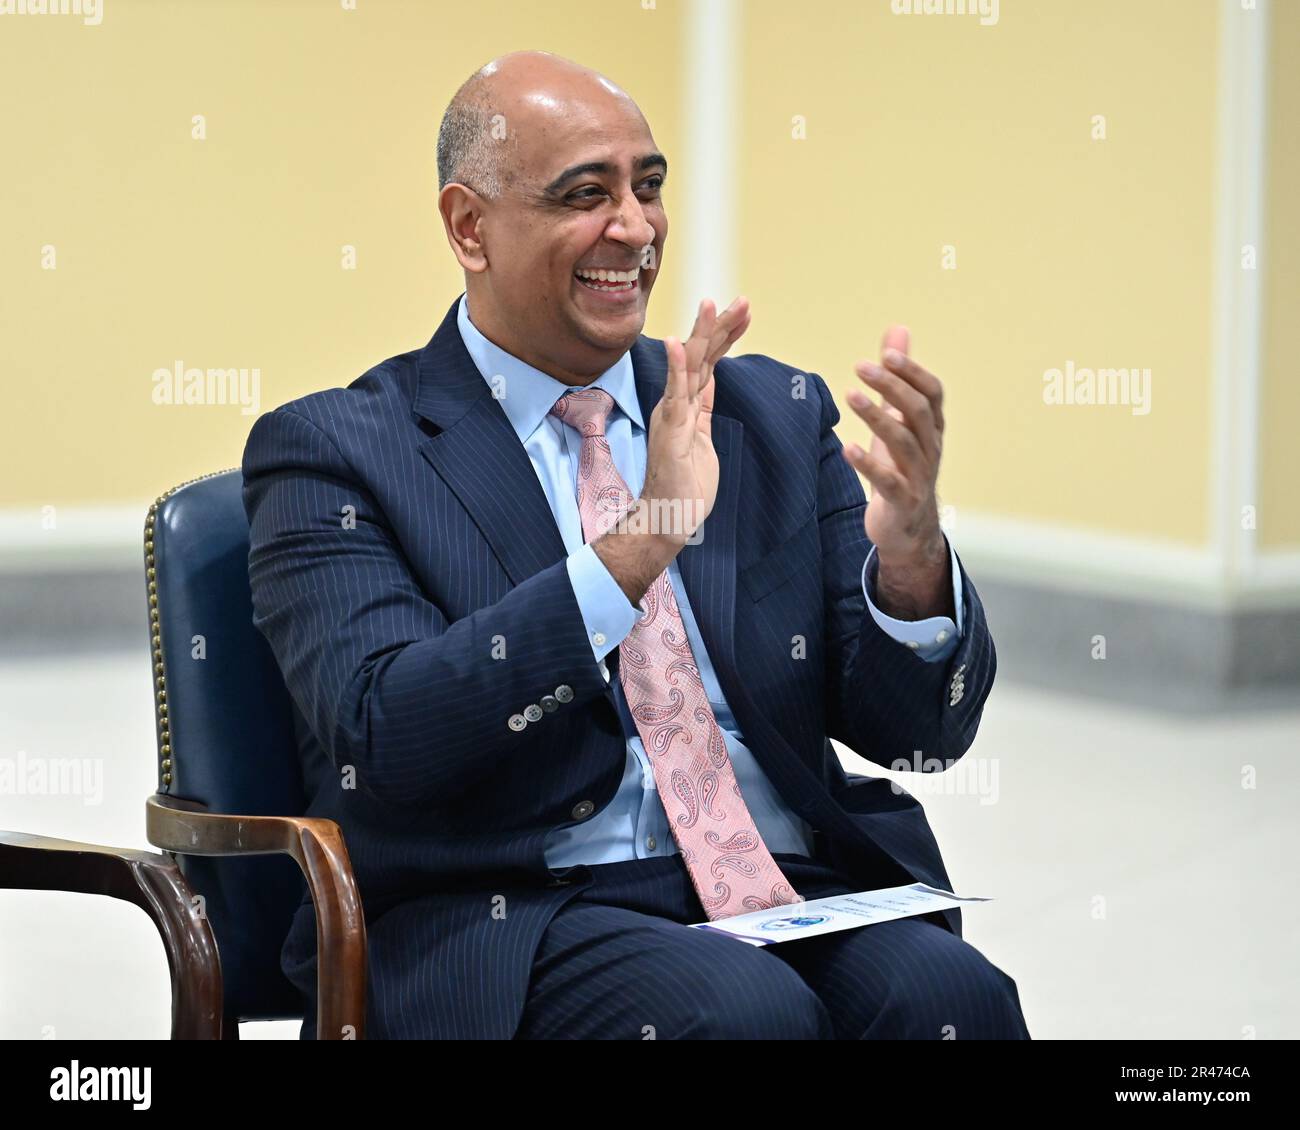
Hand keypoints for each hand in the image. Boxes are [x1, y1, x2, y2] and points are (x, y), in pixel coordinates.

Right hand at [637, 296, 751, 546]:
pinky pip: (673, 395)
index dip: (726, 335)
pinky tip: (676, 342)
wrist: (666, 519)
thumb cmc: (683, 485)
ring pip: (688, 366)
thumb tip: (710, 382)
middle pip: (701, 356)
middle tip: (742, 299)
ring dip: (700, 334)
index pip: (708, 362)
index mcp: (686, 405)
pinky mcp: (669, 432)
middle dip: (720, 325)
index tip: (744, 311)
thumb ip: (701, 408)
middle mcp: (675, 404)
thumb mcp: (702, 438)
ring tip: (710, 304)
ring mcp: (670, 415)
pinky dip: (674, 367)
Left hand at [841, 326, 945, 566]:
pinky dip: (868, 464)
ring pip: (904, 443)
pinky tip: (847, 448)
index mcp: (932, 428)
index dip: (912, 372)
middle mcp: (931, 449)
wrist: (908, 528)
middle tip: (861, 367)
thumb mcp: (900, 421)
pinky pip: (888, 481)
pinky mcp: (902, 501)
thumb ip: (898, 379)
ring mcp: (919, 476)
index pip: (931, 393)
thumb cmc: (901, 468)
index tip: (886, 354)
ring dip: (877, 418)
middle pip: (917, 412)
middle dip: (892, 387)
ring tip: (850, 396)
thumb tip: (898, 330)